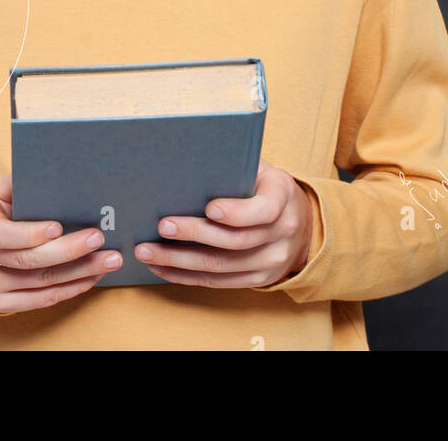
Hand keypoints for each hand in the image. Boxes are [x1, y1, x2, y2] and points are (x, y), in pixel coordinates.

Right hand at [0, 172, 121, 313]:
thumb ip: (19, 183)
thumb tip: (58, 168)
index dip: (29, 234)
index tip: (59, 227)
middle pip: (28, 261)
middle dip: (69, 250)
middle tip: (99, 239)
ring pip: (40, 283)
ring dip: (79, 272)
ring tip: (108, 259)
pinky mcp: (1, 305)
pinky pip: (41, 300)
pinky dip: (70, 289)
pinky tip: (91, 276)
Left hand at [134, 159, 315, 287]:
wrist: (299, 220)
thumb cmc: (264, 185)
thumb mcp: (259, 168)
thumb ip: (232, 168)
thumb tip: (184, 164)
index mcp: (282, 197)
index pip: (264, 210)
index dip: (236, 212)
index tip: (208, 207)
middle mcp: (283, 233)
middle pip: (235, 241)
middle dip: (195, 234)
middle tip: (163, 226)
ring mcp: (272, 261)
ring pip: (221, 266)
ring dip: (180, 261)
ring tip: (148, 251)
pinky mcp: (258, 280)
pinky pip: (219, 282)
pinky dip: (187, 276)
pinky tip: (162, 267)